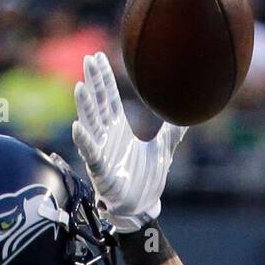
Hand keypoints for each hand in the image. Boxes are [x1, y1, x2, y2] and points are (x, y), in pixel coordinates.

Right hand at [71, 52, 185, 232]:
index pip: (108, 97)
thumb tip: (187, 115)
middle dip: (93, 83)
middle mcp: (106, 137)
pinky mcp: (101, 171)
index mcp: (118, 129)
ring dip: (85, 106)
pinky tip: (78, 127)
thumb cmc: (146, 178)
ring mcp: (101, 152)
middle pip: (98, 104)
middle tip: (88, 60)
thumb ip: (173, 131)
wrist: (141, 207)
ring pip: (91, 124)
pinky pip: (91, 154)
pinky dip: (84, 141)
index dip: (103, 78)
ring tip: (80, 87)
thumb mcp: (164, 150)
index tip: (96, 57)